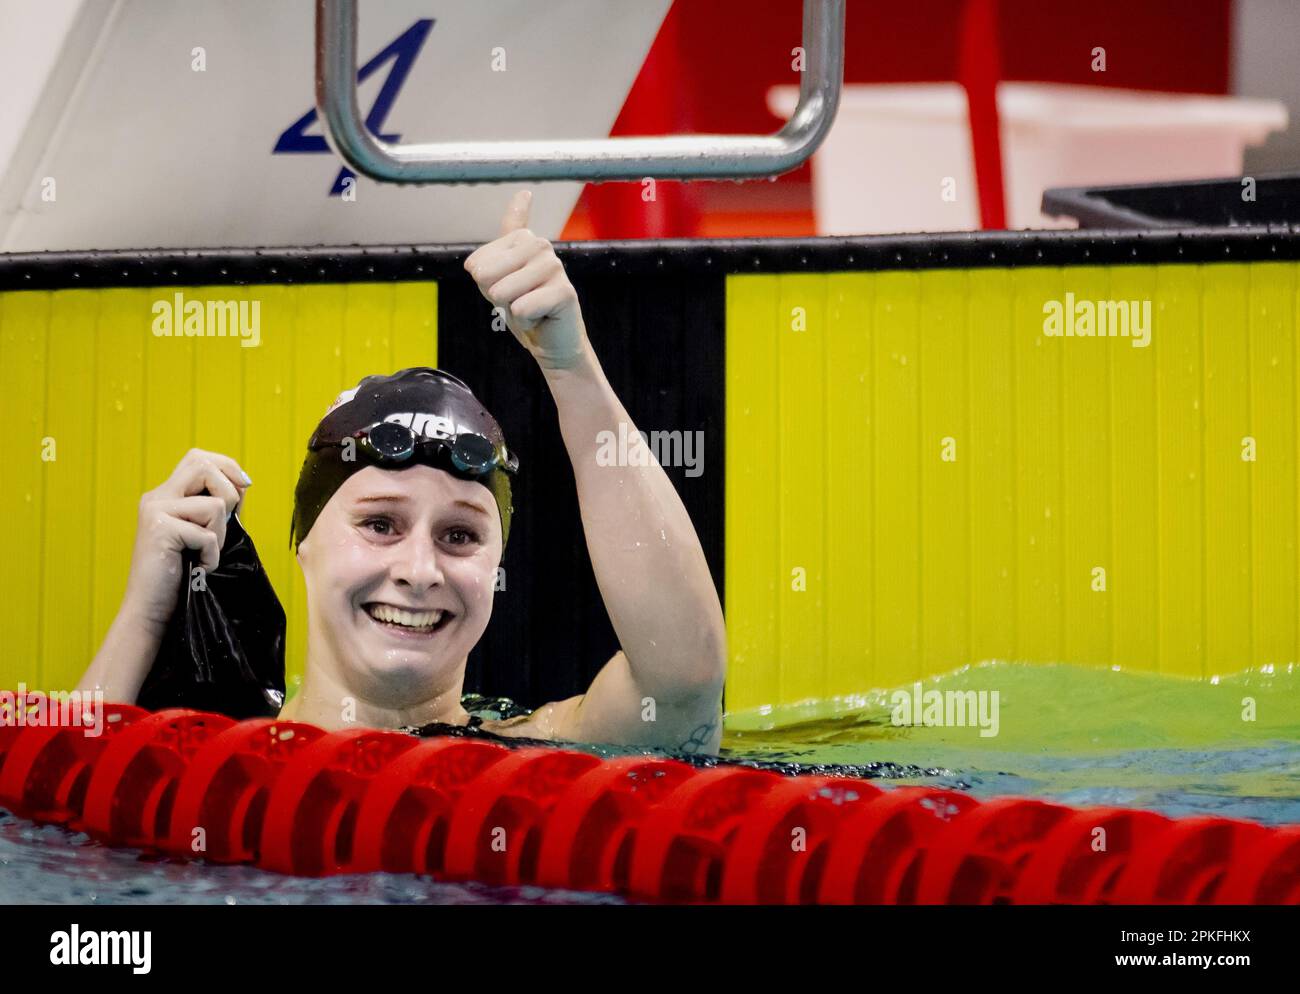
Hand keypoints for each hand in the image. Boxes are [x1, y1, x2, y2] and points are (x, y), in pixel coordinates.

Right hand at [120, 448, 250, 633]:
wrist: (153, 610)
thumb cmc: (184, 575)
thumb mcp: (206, 533)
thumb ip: (221, 508)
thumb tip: (243, 482)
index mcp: (166, 495)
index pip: (198, 458)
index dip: (227, 466)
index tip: (246, 485)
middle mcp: (156, 497)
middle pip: (202, 464)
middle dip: (228, 492)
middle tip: (226, 522)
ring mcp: (155, 511)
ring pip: (215, 504)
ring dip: (221, 534)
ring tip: (204, 554)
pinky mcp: (159, 529)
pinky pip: (209, 534)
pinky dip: (212, 555)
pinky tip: (197, 568)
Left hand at [464, 190, 589, 370]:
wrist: (552, 342)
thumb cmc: (522, 309)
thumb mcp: (495, 281)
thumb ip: (491, 250)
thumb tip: (506, 214)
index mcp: (522, 238)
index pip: (475, 264)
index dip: (485, 286)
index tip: (509, 291)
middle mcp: (540, 245)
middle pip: (485, 275)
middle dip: (497, 297)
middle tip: (520, 302)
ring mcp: (554, 266)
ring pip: (501, 291)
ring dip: (511, 311)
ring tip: (531, 310)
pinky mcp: (564, 291)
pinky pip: (521, 309)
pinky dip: (525, 322)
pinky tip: (541, 318)